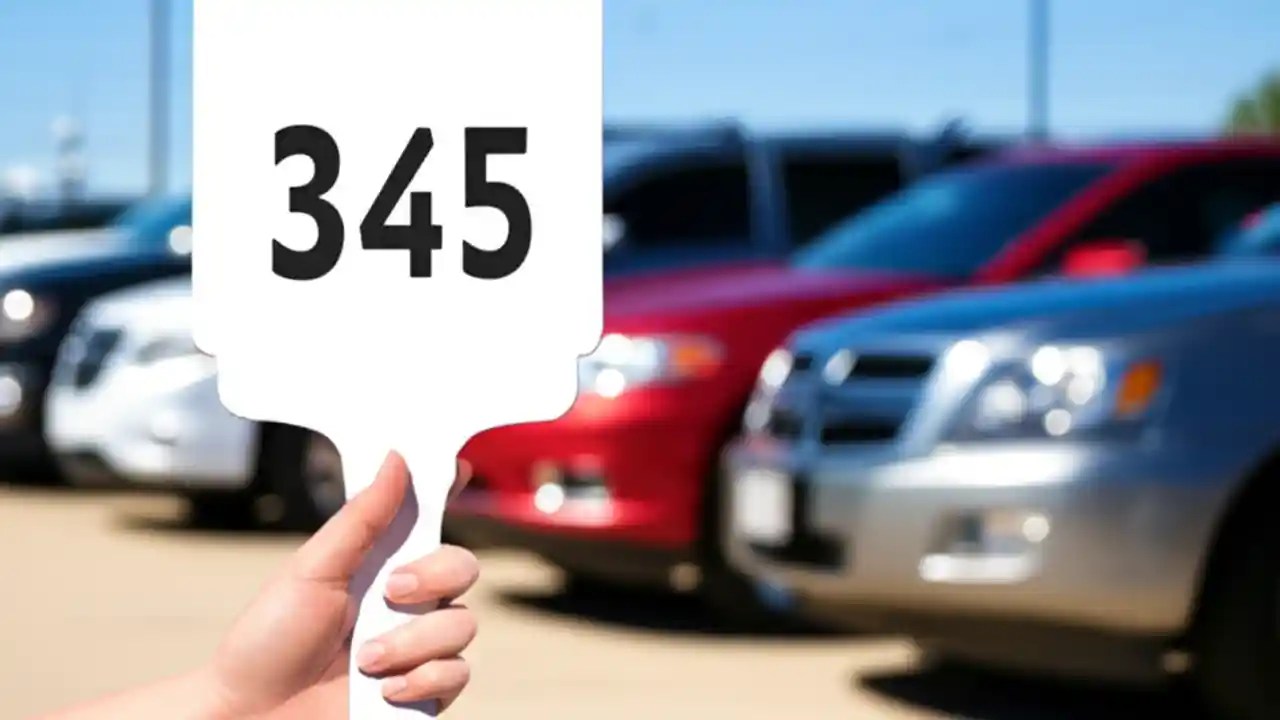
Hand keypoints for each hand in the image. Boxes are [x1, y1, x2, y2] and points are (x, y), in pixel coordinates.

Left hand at [205, 452, 477, 717]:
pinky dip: (421, 680)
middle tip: (392, 590)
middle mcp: (406, 602)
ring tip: (366, 660)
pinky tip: (382, 690)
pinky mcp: (423, 691)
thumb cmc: (267, 641)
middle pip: (464, 567)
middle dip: (435, 576)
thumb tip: (397, 458)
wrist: (252, 717)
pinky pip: (457, 673)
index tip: (454, 469)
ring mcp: (417, 646)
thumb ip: (362, 518)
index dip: (446, 490)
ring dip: (412, 642)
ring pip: (463, 624)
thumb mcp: (311, 570)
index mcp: (379, 562)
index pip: (426, 518)